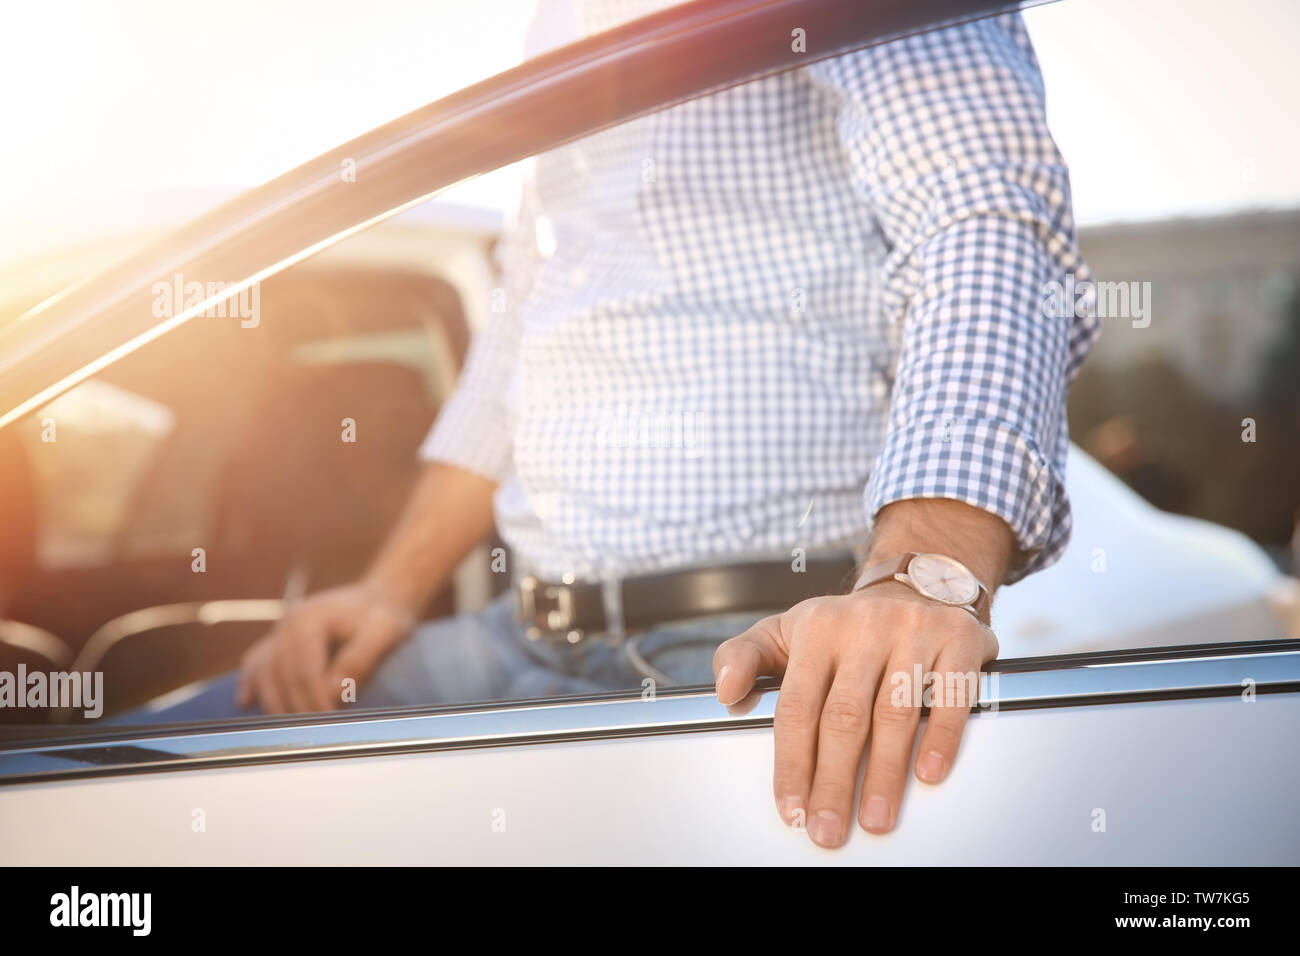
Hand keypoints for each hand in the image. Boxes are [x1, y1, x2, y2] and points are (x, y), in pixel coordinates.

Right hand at [237, 582, 415, 713]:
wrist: (376, 598)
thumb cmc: (382, 616)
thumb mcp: (384, 631)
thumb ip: (359, 659)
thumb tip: (333, 691)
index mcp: (309, 619)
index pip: (303, 670)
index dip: (314, 699)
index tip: (331, 722)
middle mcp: (286, 624)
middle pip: (282, 676)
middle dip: (298, 707)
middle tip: (318, 733)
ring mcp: (278, 631)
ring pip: (264, 674)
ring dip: (276, 703)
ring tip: (295, 729)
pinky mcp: (277, 640)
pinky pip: (256, 663)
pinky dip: (251, 683)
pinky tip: (246, 701)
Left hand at [712, 580, 997, 847]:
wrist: (915, 582)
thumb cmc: (842, 625)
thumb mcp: (783, 630)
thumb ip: (742, 658)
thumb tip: (724, 693)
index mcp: (816, 629)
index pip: (797, 706)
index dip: (792, 762)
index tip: (791, 808)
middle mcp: (863, 627)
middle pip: (843, 717)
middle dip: (833, 781)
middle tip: (827, 829)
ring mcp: (913, 631)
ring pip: (894, 713)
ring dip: (884, 774)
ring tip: (874, 819)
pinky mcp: (958, 640)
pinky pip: (951, 695)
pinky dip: (940, 738)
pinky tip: (927, 775)